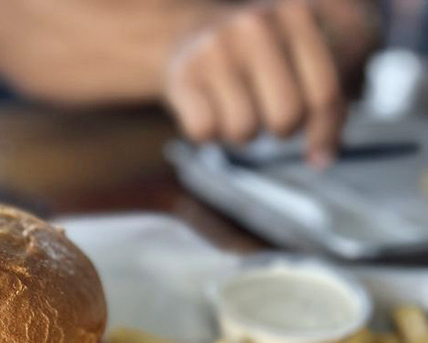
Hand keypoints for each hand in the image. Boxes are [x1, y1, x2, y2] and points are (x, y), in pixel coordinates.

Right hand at [165, 0, 350, 166]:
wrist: (192, 34)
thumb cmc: (259, 58)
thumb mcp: (305, 58)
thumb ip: (328, 100)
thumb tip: (322, 157)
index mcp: (297, 15)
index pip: (324, 93)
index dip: (325, 132)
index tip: (320, 150)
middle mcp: (257, 25)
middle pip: (286, 116)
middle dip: (282, 129)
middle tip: (272, 115)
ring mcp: (217, 47)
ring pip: (244, 129)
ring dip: (244, 132)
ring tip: (239, 107)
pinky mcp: (184, 73)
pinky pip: (206, 131)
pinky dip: (210, 132)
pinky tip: (212, 108)